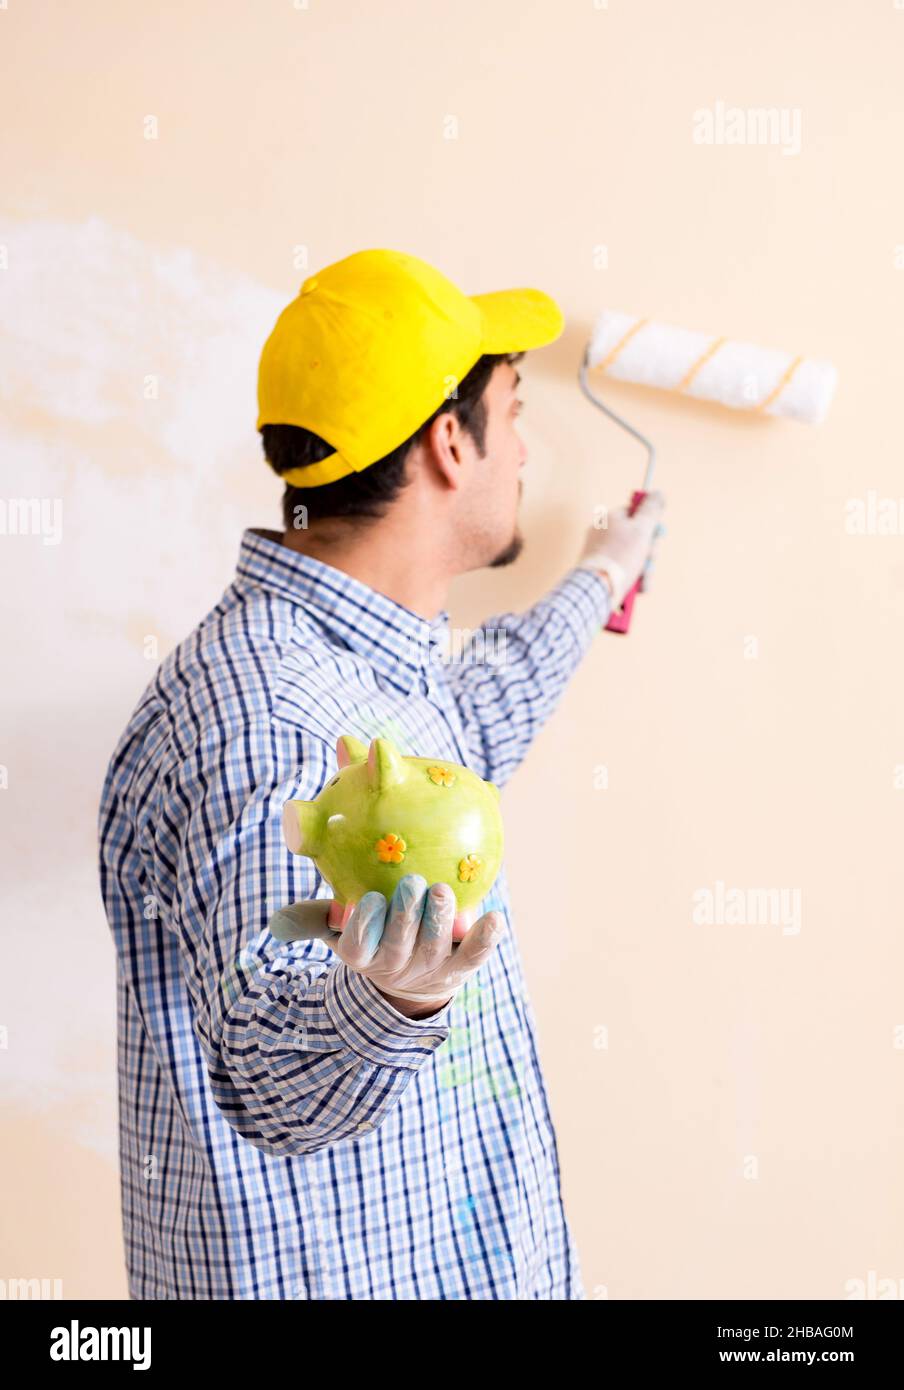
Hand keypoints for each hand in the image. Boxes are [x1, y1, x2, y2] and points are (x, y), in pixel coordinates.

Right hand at [268, 874, 504, 1017]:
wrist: (409, 977)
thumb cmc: (371, 934)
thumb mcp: (338, 926)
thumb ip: (312, 916)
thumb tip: (276, 922)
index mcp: (361, 955)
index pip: (358, 946)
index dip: (365, 925)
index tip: (369, 899)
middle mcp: (395, 966)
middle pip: (399, 944)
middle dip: (405, 916)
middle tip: (411, 883)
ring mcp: (430, 969)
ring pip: (435, 948)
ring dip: (439, 920)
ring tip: (441, 890)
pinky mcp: (460, 967)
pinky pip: (474, 956)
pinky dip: (485, 939)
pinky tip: (494, 917)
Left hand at [577, 490, 665, 607]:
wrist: (598, 588)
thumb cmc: (620, 556)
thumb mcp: (642, 529)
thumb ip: (651, 509)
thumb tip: (658, 493)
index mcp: (609, 519)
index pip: (634, 513)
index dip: (649, 524)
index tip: (655, 534)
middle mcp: (602, 534)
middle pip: (636, 538)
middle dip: (648, 551)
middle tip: (649, 559)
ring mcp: (600, 553)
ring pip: (632, 557)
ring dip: (644, 569)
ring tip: (642, 579)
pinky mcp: (600, 571)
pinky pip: (623, 571)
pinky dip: (633, 580)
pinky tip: (637, 587)